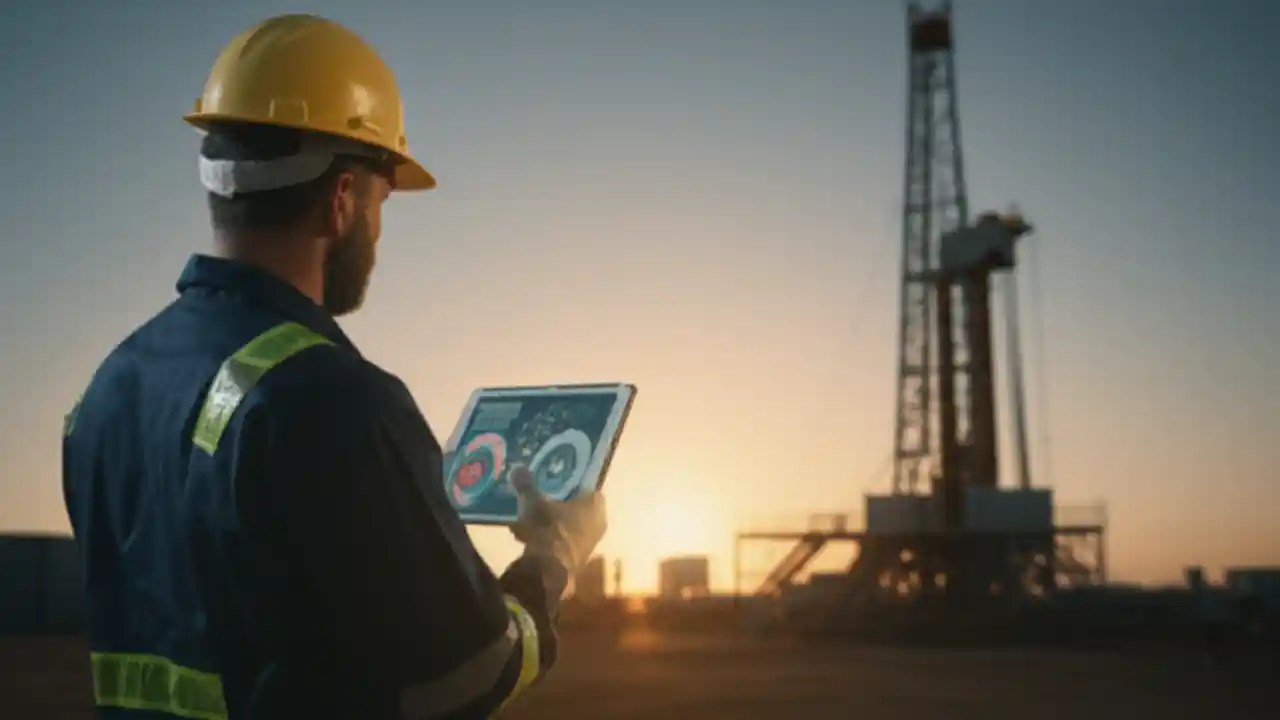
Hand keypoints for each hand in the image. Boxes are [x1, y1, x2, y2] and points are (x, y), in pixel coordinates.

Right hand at [508, 465, 606, 581]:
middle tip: (536, 499)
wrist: (549, 569)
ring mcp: (590, 542)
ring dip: (548, 523)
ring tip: (525, 519)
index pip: (584, 486)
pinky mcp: (577, 559)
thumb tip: (517, 468)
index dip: (566, 483)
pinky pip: (560, 542)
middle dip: (555, 504)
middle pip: (574, 507)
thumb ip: (526, 484)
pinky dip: (546, 539)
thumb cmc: (548, 527)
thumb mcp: (533, 501)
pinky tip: (524, 538)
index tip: (549, 481)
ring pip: (565, 526)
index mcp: (596, 502)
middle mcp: (598, 521)